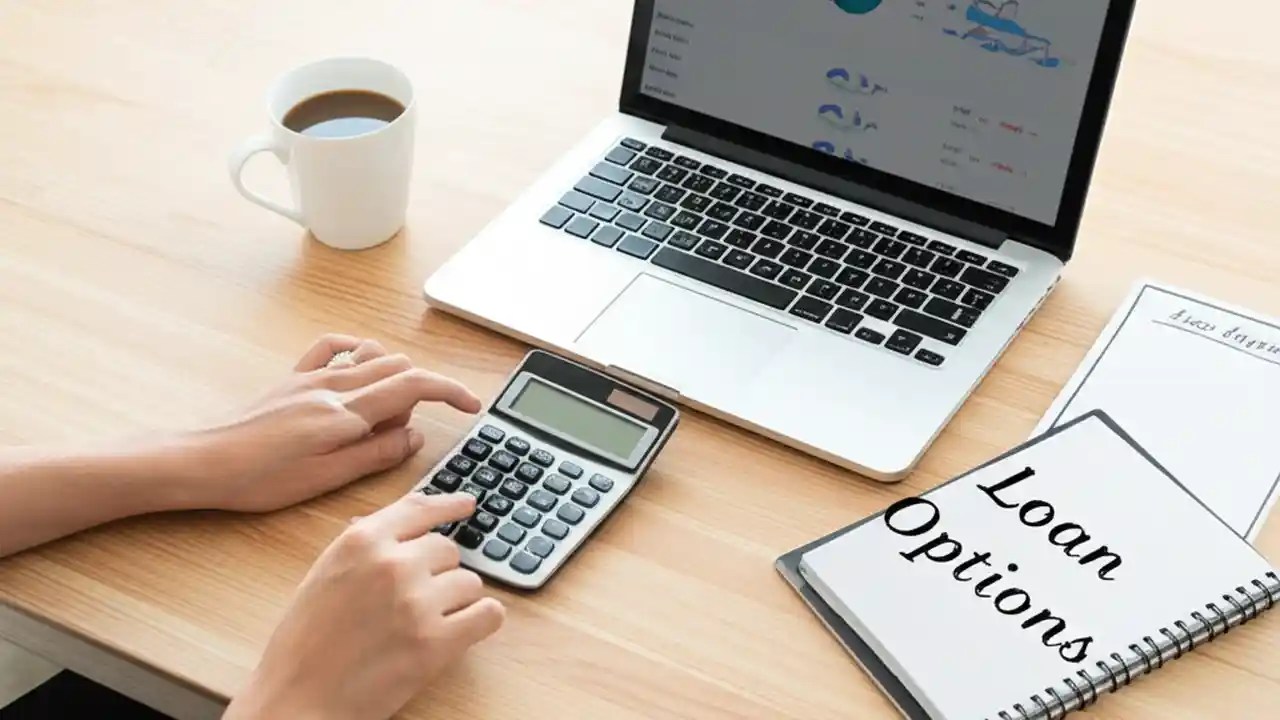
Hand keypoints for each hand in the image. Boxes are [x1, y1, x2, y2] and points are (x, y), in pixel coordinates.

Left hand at [182, 334, 481, 511]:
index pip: (414, 387)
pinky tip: (360, 367)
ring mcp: (312, 377)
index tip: (471, 405)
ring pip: (372, 356)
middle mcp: (333, 386)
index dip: (450, 392)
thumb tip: (415, 437)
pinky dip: (358, 352)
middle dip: (418, 395)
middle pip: (399, 368)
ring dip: (393, 376)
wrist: (201, 463)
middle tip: (401, 437)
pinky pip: (335, 348)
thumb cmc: (258, 479)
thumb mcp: (326, 479)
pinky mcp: (293, 378)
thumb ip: (376, 454)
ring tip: (380, 417)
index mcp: (346, 412)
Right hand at [224, 492, 505, 719]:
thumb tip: (403, 527)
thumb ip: (365, 548)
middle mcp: (392, 564)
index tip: (467, 506)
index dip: (448, 505)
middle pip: (448, 549)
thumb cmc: (304, 643)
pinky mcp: (436, 642)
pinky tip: (462, 630)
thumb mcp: (325, 575)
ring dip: (457, 601)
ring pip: (470, 582)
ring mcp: (417, 602)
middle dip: (439, 572)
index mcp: (361, 541)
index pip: (420, 507)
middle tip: (415, 602)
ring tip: (424, 624)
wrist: (296, 700)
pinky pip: (489, 614)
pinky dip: (481, 621)